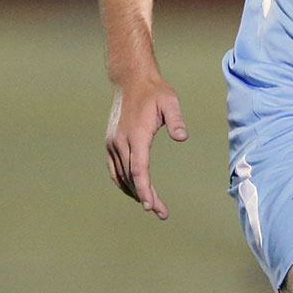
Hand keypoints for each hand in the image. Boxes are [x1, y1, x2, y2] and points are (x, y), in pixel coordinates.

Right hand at [104, 75, 188, 218]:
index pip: (139, 170)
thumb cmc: (154, 91)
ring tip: (151, 205)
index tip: (151, 206)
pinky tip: (134, 190)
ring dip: (134, 192)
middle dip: (145, 196)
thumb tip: (182, 137)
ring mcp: (113, 143)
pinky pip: (114, 169)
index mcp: (136, 135)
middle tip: (160, 212)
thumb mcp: (169, 101)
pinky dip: (123, 182)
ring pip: (121, 176)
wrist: (131, 80)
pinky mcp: (110, 142)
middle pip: (131, 177)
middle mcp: (121, 142)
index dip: (144, 189)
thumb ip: (176, 120)